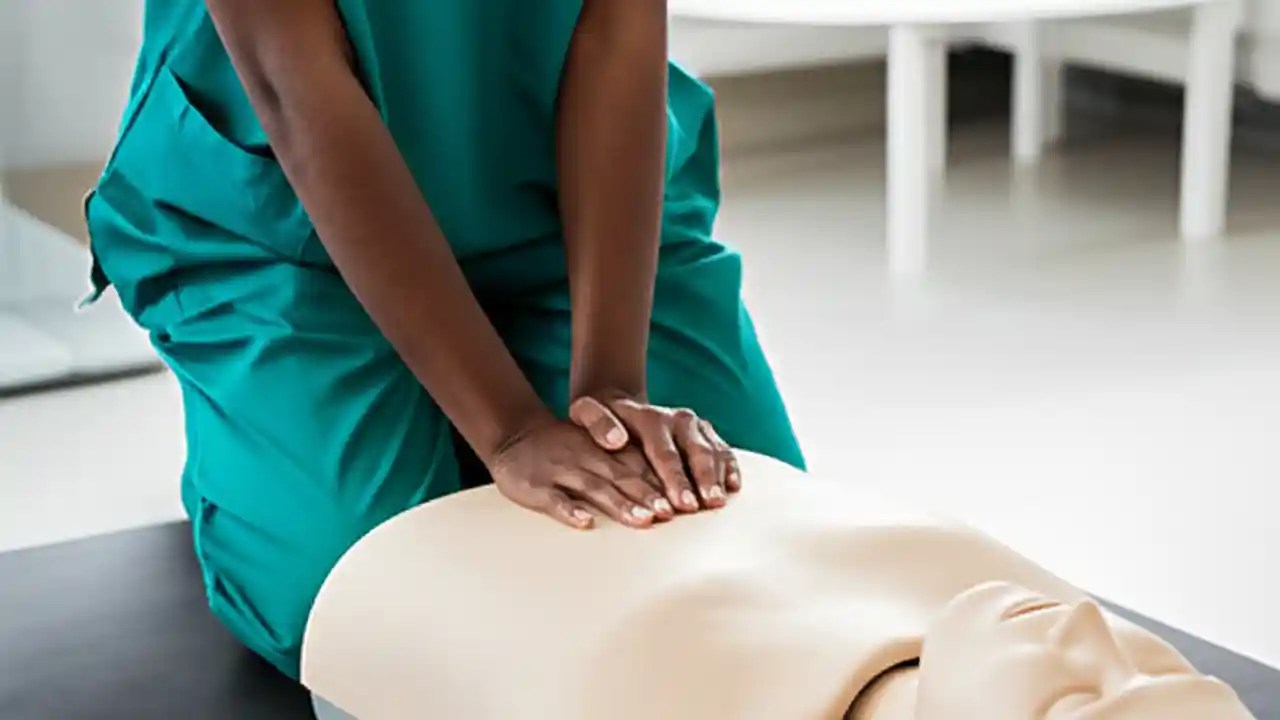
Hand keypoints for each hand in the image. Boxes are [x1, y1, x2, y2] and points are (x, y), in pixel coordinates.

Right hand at [485, 414, 675, 529]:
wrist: (515, 435)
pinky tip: (585, 523)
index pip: (637, 464)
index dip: (660, 481)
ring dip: (619, 504)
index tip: (681, 498)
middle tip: (670, 513)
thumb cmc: (563, 447)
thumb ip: (626, 462)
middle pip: (621, 477)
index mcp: (602, 448)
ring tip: (642, 520)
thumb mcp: (595, 444)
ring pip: (594, 488)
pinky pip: (554, 499)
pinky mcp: (536, 486)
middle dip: (646, 495)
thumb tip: (669, 486)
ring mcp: (560, 471)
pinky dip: (570, 510)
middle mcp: (585, 457)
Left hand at [569, 394, 739, 512]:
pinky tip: (733, 487)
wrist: (621, 405)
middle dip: (702, 480)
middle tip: (707, 505)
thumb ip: (596, 422)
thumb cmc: (601, 419)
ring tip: (719, 501)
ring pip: (713, 450)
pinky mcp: (707, 433)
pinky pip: (724, 449)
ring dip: (718, 476)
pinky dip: (731, 467)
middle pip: (694, 451)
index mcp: (650, 417)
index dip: (673, 479)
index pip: (664, 452)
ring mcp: (695, 426)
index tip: (679, 503)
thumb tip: (615, 440)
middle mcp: (677, 419)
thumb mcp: (587, 411)